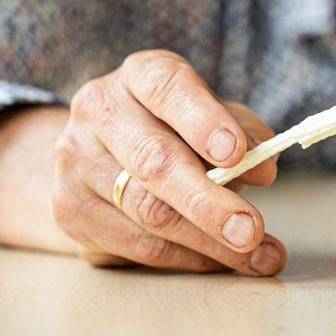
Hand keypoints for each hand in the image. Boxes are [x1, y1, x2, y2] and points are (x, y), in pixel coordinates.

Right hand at [53, 50, 284, 273]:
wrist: (92, 155)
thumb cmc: (169, 128)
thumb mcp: (207, 114)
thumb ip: (241, 131)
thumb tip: (264, 167)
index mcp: (139, 75)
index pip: (167, 88)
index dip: (203, 120)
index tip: (237, 153)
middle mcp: (99, 112)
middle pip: (154, 161)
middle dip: (209, 201)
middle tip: (252, 230)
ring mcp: (76, 163)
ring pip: (148, 212)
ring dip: (209, 241)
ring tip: (258, 257)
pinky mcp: (71, 213)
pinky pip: (138, 245)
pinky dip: (188, 257)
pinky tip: (220, 260)